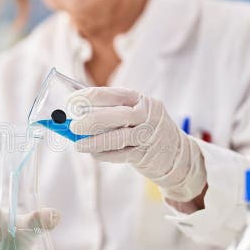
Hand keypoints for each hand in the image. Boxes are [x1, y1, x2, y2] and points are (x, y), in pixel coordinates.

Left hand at [69, 87, 206, 203]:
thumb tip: (77, 114)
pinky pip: (121, 155)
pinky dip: (104, 154)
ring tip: (78, 145)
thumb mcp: (136, 112)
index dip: (89, 97)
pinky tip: (93, 154)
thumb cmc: (146, 128)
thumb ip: (112, 110)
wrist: (177, 152)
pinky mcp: (146, 154)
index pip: (112, 94)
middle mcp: (146, 115)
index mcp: (140, 99)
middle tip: (73, 126)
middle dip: (92, 120)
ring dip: (95, 142)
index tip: (71, 102)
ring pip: (118, 138)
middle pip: (117, 115)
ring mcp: (148, 135)